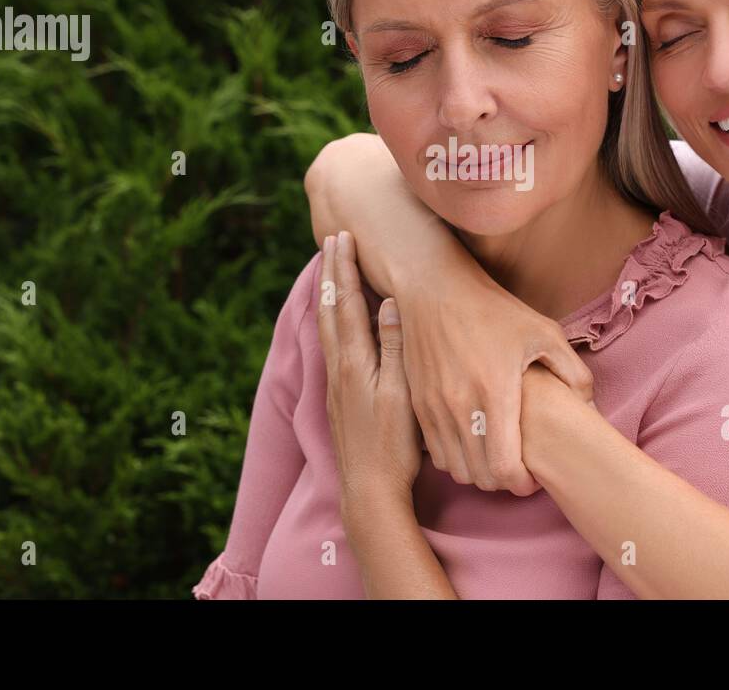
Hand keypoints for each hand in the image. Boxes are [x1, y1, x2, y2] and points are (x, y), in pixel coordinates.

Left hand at [318, 230, 421, 507]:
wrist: (368, 491)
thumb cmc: (393, 446)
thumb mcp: (402, 394)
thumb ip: (396, 347)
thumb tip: (392, 302)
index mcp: (354, 362)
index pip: (347, 303)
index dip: (345, 269)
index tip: (342, 237)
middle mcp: (338, 369)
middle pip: (329, 310)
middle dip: (330, 273)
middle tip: (329, 241)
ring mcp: (336, 385)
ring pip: (327, 328)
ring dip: (328, 296)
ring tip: (329, 272)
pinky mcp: (339, 399)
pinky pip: (331, 346)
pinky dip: (331, 321)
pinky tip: (336, 325)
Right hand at [395, 268, 593, 495]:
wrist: (434, 288)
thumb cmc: (493, 310)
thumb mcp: (545, 332)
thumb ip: (573, 371)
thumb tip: (589, 406)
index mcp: (495, 392)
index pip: (504, 468)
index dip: (522, 484)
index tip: (532, 478)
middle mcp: (459, 406)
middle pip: (480, 476)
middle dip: (502, 482)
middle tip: (517, 469)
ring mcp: (433, 406)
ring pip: (455, 469)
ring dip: (476, 473)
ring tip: (494, 458)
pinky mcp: (417, 403)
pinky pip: (435, 452)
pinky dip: (454, 458)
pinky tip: (471, 442)